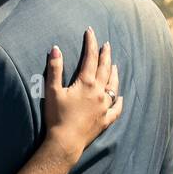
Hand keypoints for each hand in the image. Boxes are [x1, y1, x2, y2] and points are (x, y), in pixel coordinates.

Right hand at [43, 28, 121, 163]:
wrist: (65, 142)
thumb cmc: (56, 117)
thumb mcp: (52, 91)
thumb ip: (55, 69)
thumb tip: (56, 49)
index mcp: (86, 84)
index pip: (90, 58)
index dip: (90, 43)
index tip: (90, 31)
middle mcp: (99, 93)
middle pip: (105, 69)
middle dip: (105, 55)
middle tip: (106, 44)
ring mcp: (104, 107)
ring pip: (114, 86)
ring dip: (114, 74)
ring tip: (114, 65)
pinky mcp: (105, 120)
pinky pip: (117, 109)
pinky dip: (119, 101)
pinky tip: (120, 97)